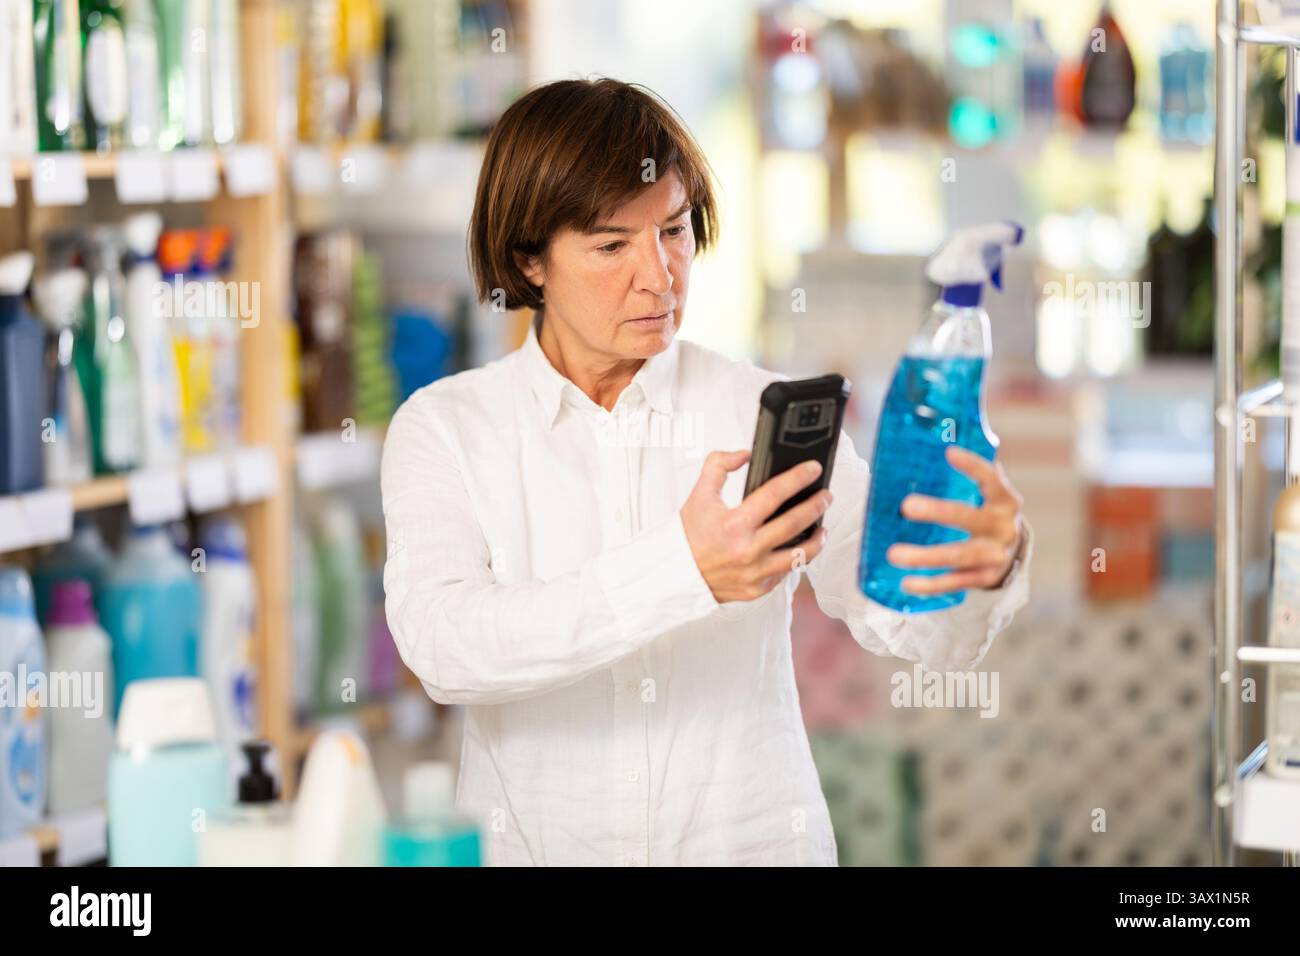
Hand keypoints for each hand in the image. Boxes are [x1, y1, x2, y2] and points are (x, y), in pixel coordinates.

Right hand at [681, 450, 831, 603]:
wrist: (675, 575)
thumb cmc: (688, 536)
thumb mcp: (699, 494)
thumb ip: (718, 465)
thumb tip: (744, 454)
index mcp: (735, 524)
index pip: (775, 494)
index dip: (798, 478)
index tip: (812, 469)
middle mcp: (748, 550)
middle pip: (795, 523)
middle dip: (816, 505)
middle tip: (826, 496)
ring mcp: (755, 573)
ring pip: (800, 555)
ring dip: (817, 539)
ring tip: (823, 527)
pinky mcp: (758, 589)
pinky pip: (785, 573)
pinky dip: (795, 559)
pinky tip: (800, 548)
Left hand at [885, 445, 1023, 595]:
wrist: (1013, 554)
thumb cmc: (988, 513)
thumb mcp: (988, 494)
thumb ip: (971, 474)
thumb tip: (937, 441)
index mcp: (1005, 501)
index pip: (992, 480)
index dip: (973, 467)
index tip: (949, 453)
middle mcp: (1003, 528)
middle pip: (971, 519)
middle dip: (939, 511)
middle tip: (906, 506)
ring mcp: (994, 556)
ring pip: (959, 556)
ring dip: (926, 556)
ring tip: (894, 554)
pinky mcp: (983, 578)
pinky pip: (954, 582)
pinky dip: (930, 584)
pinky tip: (907, 582)